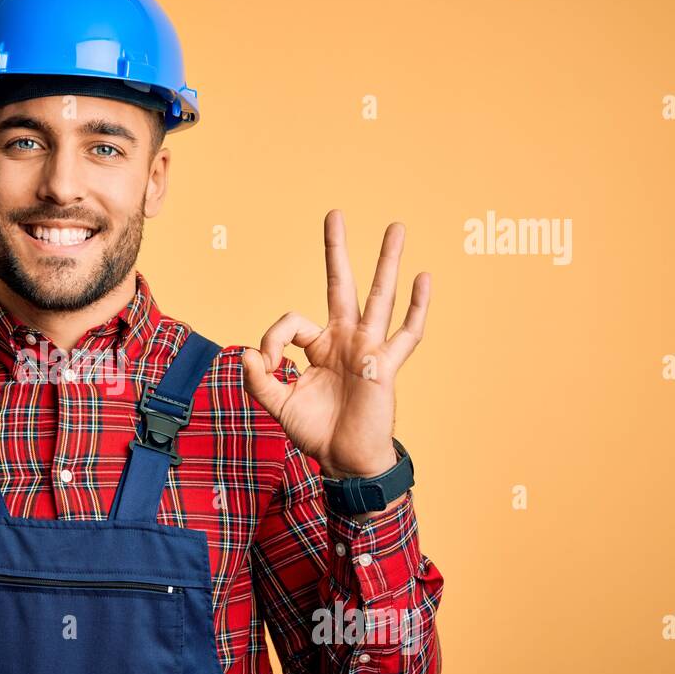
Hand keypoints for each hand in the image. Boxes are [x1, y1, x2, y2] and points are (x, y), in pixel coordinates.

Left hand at [241, 210, 429, 479]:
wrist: (345, 459)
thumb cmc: (317, 430)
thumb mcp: (277, 404)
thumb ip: (259, 381)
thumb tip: (250, 354)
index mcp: (319, 346)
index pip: (292, 322)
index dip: (273, 338)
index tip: (268, 364)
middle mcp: (345, 339)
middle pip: (340, 285)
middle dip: (336, 250)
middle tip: (334, 214)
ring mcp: (367, 348)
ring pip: (378, 297)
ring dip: (386, 261)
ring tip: (395, 227)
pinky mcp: (384, 365)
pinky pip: (406, 333)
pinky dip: (417, 306)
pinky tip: (424, 277)